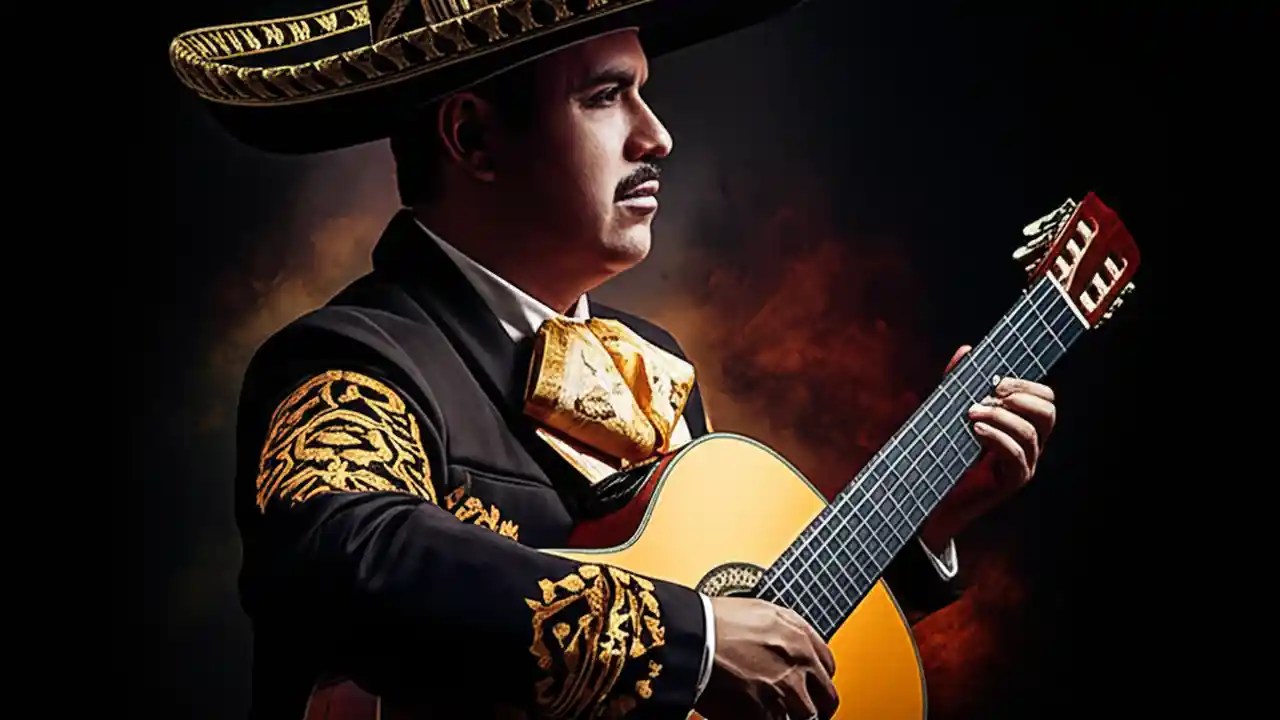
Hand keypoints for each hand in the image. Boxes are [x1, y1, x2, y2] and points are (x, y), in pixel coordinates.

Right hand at [694, 596, 837, 719]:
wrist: (692, 635)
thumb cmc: (713, 621)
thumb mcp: (758, 613)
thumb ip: (782, 632)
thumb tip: (786, 646)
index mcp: (799, 634)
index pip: (827, 665)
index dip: (819, 679)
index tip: (813, 686)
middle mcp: (798, 660)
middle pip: (826, 697)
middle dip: (818, 707)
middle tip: (806, 713)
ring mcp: (784, 688)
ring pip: (806, 716)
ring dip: (793, 717)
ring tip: (775, 713)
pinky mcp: (765, 710)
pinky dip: (768, 719)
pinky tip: (753, 714)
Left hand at [920, 344, 1056, 550]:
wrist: (929, 495)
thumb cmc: (943, 451)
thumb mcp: (950, 411)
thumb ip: (958, 382)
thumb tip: (967, 349)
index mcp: (1021, 423)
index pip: (1044, 398)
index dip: (1026, 385)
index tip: (996, 381)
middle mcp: (1029, 443)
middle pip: (1048, 413)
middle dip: (1021, 398)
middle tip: (991, 394)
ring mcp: (1024, 464)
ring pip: (1032, 434)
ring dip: (1002, 417)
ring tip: (972, 413)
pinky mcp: (1011, 482)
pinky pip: (1016, 457)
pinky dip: (997, 438)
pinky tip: (976, 430)